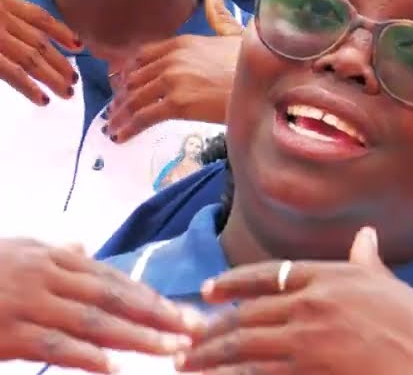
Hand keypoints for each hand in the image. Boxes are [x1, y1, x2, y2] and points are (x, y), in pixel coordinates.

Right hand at [0, 0, 81, 104]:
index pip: (39, 17)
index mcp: (1, 3)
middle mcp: (1, 18)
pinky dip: (28, 87)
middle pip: (39, 43)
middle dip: (60, 62)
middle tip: (74, 81)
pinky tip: (40, 99)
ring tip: (65, 93)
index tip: (79, 45)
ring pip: (31, 58)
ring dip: (52, 78)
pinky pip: (10, 71)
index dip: (61, 31)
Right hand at [0, 239, 197, 372]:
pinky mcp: (8, 334)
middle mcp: (47, 277)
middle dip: (159, 315)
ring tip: (173, 349)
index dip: (151, 298)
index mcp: (53, 259)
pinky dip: (87, 357)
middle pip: (114, 297)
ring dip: (138, 337)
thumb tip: (81, 249)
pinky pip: (53, 346)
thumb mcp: (16, 253)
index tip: (184, 312)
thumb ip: (51, 259)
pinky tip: (115, 368)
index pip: (113, 280)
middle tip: (196, 329)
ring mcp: (28, 304)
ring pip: (93, 321)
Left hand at [105, 0, 244, 142]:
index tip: (122, 84)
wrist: (267, 83)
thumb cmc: (255, 62)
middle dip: (122, 95)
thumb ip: (219, 16)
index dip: (128, 71)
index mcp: (182, 42)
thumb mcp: (235, 34)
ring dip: (120, 114)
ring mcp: (173, 81)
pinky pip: (144, 116)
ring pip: (135, 98)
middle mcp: (172, 59)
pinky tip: (120, 136)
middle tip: (116, 110)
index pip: (143, 56)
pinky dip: (128, 127)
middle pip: (135, 78)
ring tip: (113, 126)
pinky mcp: (177, 104)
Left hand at [178, 228, 412, 373]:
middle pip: (248, 313)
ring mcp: (308, 339)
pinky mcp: (306, 371)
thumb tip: (365, 236)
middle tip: (187, 343)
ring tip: (187, 365)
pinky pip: (255, 374)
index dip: (233, 283)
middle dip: (211, 330)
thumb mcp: (394, 289)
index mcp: (335, 275)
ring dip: (210, 357)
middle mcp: (315, 302)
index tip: (208, 292)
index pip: (270, 273)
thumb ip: (369, 264)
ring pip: (243, 346)